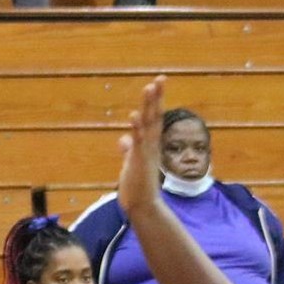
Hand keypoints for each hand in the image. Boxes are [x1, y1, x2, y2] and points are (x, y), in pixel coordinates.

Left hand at [116, 76, 167, 215]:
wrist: (142, 205)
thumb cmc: (137, 186)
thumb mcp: (131, 163)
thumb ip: (128, 150)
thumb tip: (123, 140)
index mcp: (149, 144)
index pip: (153, 118)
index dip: (155, 101)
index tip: (157, 84)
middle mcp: (151, 145)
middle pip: (154, 116)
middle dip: (156, 97)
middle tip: (160, 78)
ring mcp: (146, 152)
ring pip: (148, 124)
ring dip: (148, 106)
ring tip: (149, 88)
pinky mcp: (138, 161)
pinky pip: (138, 141)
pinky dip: (136, 128)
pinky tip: (134, 115)